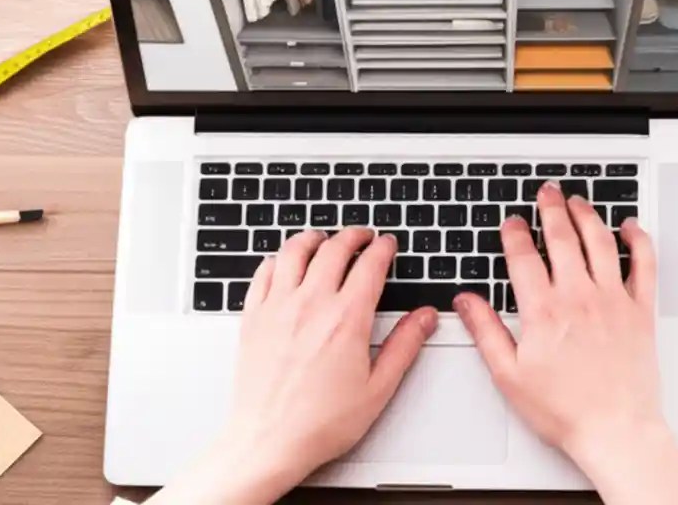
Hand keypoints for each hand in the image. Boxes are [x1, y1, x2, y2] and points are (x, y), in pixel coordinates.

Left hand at [152, 228, 437, 504]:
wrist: (269, 441)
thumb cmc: (320, 423)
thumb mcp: (378, 388)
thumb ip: (405, 346)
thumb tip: (424, 318)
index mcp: (346, 319)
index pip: (370, 265)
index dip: (383, 248)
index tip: (387, 244)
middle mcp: (310, 304)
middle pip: (334, 248)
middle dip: (353, 235)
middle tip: (362, 236)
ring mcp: (277, 307)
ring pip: (294, 251)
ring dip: (313, 238)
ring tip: (323, 239)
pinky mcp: (253, 317)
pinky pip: (264, 272)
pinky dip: (278, 259)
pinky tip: (285, 263)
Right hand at [453, 181, 677, 504]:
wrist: (615, 430)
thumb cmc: (564, 410)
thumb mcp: (509, 375)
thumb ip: (486, 331)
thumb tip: (467, 301)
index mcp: (543, 311)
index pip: (524, 256)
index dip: (515, 233)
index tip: (512, 223)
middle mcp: (579, 297)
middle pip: (563, 237)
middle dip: (551, 209)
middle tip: (546, 193)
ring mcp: (613, 300)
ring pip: (601, 242)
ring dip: (587, 215)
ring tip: (578, 200)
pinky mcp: (641, 311)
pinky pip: (644, 264)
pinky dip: (638, 240)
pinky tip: (630, 226)